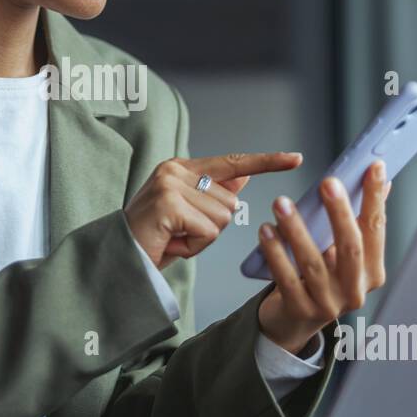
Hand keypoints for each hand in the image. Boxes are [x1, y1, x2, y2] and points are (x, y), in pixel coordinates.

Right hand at [126, 152, 303, 268]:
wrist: (119, 259)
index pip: (233, 162)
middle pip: (231, 202)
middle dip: (212, 227)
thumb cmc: (154, 238)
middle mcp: (176, 170)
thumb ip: (214, 193)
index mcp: (181, 167)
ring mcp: (171, 184)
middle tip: (181, 234)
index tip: (296, 158)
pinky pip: (208, 231)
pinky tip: (172, 243)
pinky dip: (194, 246)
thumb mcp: (188, 213)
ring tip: (175, 238)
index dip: (267, 161)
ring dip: (203, 239)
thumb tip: (244, 176)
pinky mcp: (169, 203)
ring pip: (222, 218)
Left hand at [257, 159, 391, 353]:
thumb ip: (360, 221)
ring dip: (297, 230)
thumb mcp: (343, 254)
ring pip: (313, 263)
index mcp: (372, 273)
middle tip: (328, 183)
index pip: (376, 230)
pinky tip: (266, 231)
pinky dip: (276, 253)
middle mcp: (355, 291)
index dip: (375, 199)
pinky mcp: (299, 310)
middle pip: (351, 248)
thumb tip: (379, 180)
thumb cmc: (321, 279)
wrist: (295, 321)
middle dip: (340, 213)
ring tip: (281, 203)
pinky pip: (286, 278)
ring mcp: (328, 304)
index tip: (373, 168)